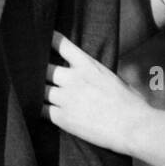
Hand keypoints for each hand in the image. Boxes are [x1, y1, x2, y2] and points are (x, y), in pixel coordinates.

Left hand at [43, 31, 148, 154]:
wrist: (133, 127)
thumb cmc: (131, 105)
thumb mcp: (115, 80)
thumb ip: (97, 76)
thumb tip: (92, 80)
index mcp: (88, 66)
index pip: (62, 45)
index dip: (49, 40)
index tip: (42, 38)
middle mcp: (73, 78)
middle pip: (43, 69)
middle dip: (38, 71)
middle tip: (32, 72)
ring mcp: (66, 98)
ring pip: (39, 89)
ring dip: (37, 91)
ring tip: (30, 92)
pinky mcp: (62, 117)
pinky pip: (40, 109)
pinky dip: (37, 108)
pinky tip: (35, 109)